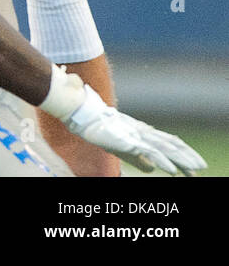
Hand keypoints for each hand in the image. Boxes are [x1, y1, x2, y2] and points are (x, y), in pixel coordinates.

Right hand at [65, 85, 204, 175]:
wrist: (83, 115)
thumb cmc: (100, 129)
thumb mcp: (122, 147)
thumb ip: (138, 158)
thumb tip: (152, 169)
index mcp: (142, 132)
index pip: (168, 141)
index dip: (183, 151)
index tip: (194, 163)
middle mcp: (143, 132)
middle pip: (170, 144)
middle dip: (187, 157)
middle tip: (200, 167)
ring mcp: (136, 135)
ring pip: (164, 148)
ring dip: (180, 159)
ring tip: (193, 169)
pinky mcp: (129, 140)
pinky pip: (149, 152)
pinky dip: (163, 160)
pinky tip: (172, 170)